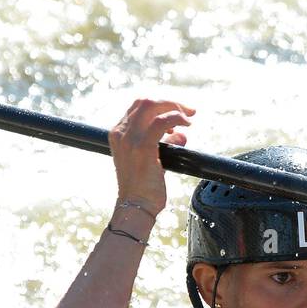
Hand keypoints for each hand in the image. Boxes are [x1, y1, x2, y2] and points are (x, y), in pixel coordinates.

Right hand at [108, 98, 195, 214]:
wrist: (135, 206)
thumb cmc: (144, 188)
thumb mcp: (152, 160)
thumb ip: (163, 144)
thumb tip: (180, 135)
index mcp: (118, 134)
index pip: (139, 107)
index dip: (160, 105)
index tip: (177, 113)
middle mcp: (120, 133)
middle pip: (145, 101)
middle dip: (170, 102)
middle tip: (188, 111)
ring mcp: (129, 139)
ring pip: (152, 106)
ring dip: (175, 107)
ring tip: (188, 119)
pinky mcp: (142, 148)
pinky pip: (162, 121)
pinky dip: (176, 117)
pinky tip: (186, 125)